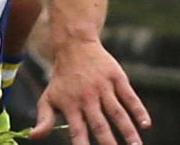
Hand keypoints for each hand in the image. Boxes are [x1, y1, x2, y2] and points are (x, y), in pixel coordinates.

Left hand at [30, 40, 149, 144]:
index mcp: (71, 105)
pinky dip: (138, 110)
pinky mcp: (117, 77)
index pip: (77, 130)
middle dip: (109, 143)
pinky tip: (146, 124)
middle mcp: (87, 97)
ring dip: (128, 130)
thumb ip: (44, 120)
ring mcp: (103, 87)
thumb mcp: (48, 97)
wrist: (74, 45)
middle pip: (100, 124)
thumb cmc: (61, 78)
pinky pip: (129, 96)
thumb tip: (34, 137)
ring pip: (117, 112)